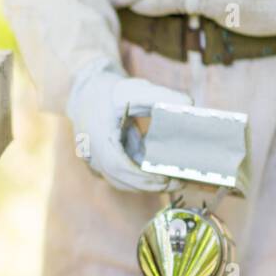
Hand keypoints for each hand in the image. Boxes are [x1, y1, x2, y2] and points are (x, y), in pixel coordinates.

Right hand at [66, 60, 192, 192]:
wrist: (87, 94)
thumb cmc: (111, 92)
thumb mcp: (135, 90)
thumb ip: (160, 96)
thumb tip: (188, 104)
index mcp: (97, 135)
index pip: (116, 165)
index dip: (140, 176)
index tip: (164, 179)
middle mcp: (93, 153)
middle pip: (119, 179)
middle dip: (148, 185)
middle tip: (177, 184)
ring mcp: (96, 161)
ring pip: (120, 181)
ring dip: (145, 185)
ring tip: (173, 182)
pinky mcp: (103, 164)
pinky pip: (121, 177)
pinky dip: (140, 179)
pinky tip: (160, 176)